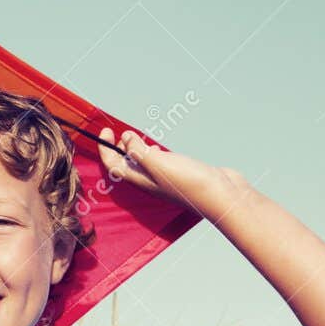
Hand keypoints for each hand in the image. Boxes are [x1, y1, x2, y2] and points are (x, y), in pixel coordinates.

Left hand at [97, 128, 249, 216]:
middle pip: (125, 165)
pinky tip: (156, 149)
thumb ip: (138, 151)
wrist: (219, 194)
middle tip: (115, 133)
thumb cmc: (187, 182)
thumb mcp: (157, 163)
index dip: (105, 148)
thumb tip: (124, 138)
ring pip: (141, 163)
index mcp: (140, 180)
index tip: (105, 131)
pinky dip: (152, 153)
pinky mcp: (177, 174)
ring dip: (133, 150)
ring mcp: (163, 178)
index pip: (113, 165)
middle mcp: (149, 181)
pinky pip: (157, 163)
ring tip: (132, 138)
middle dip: (116, 149)